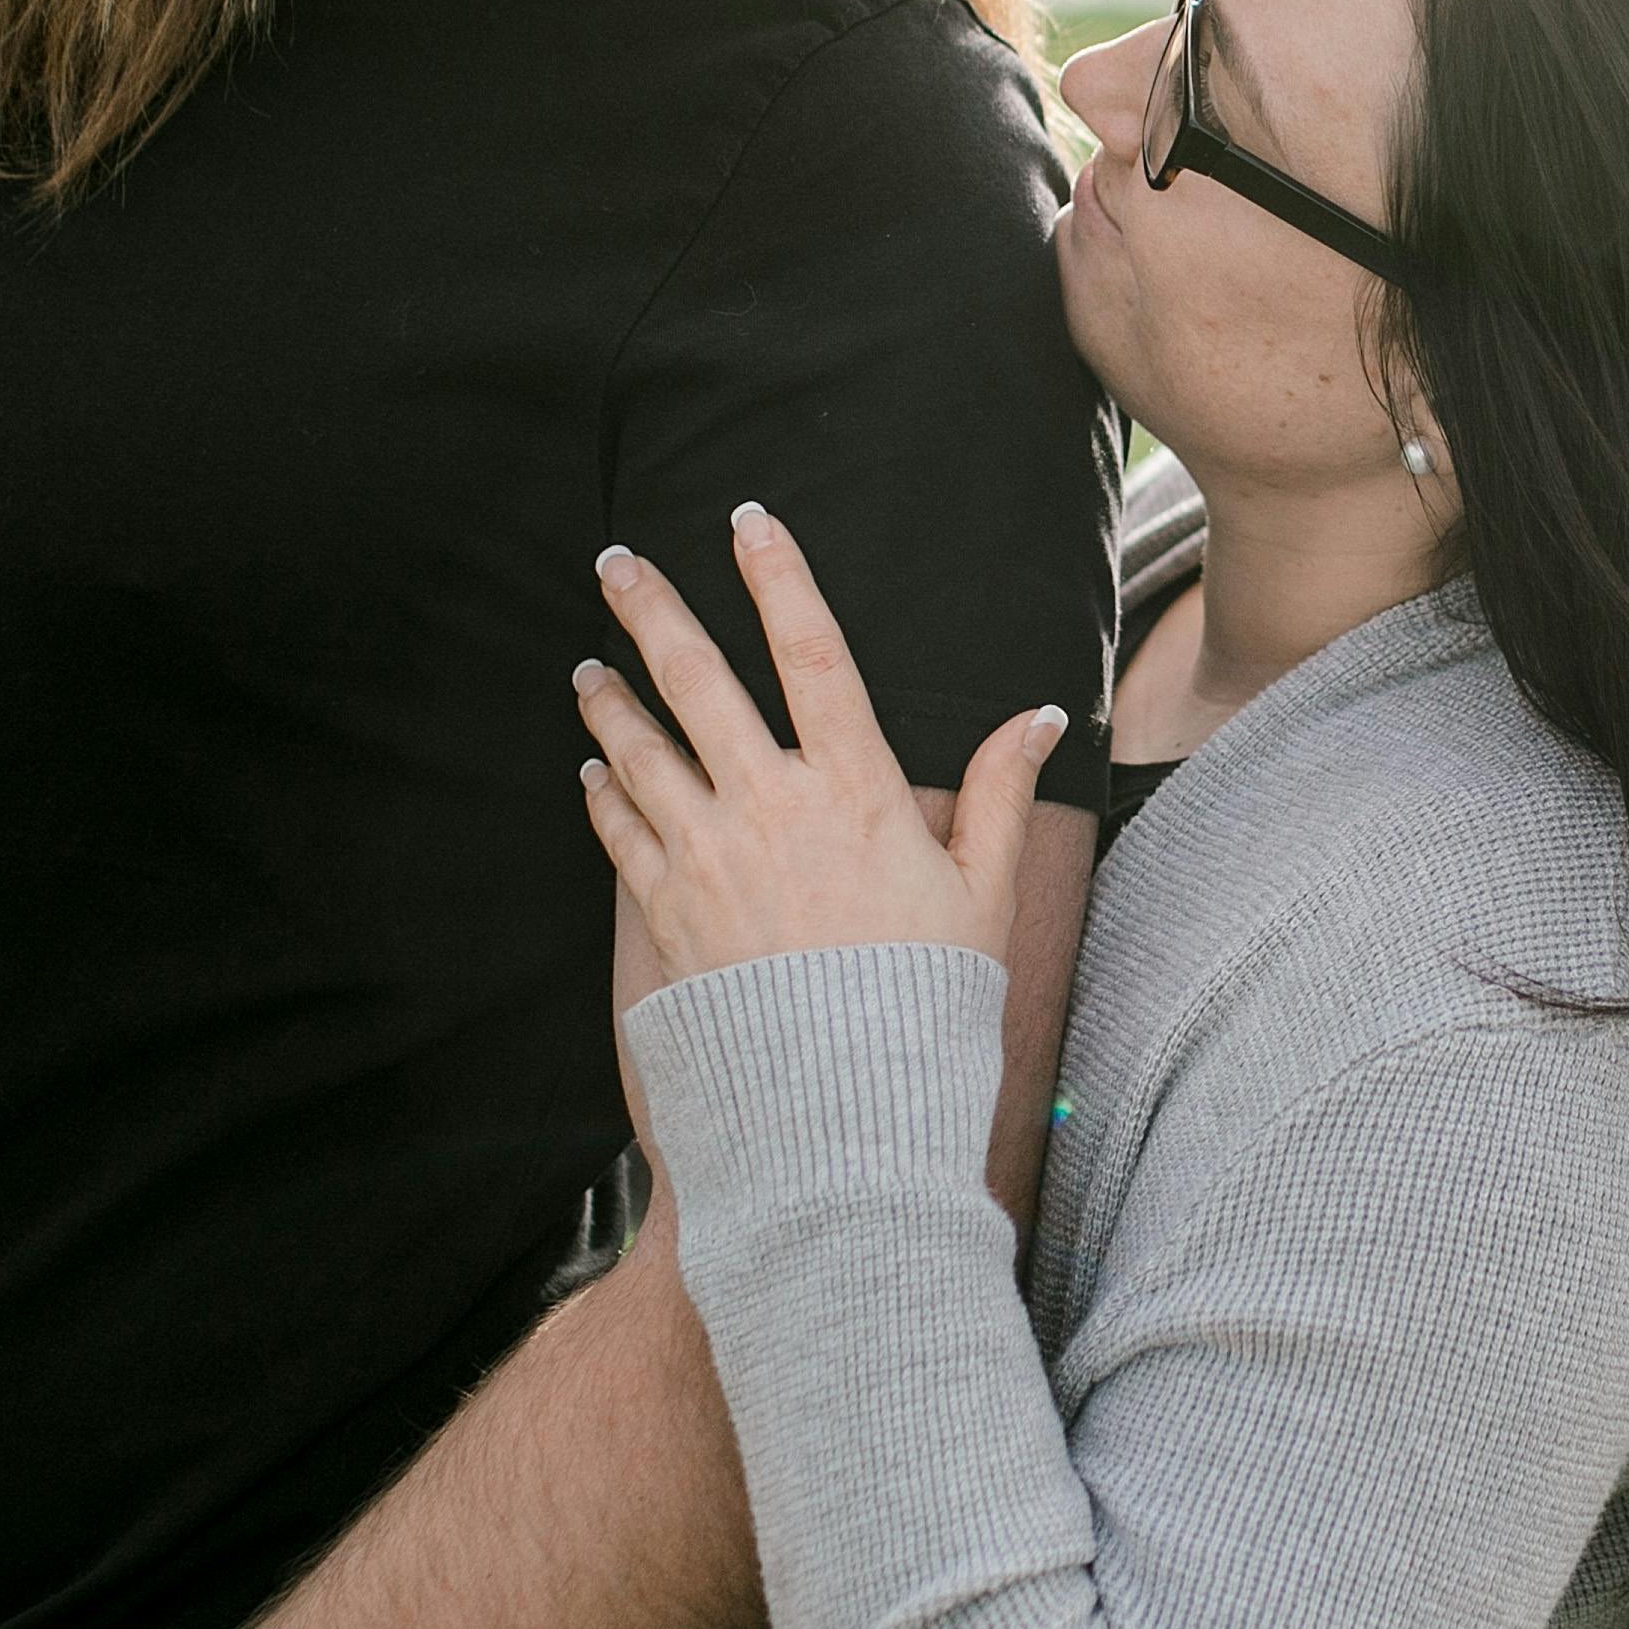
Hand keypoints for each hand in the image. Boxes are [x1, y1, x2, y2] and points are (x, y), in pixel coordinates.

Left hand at [575, 505, 1068, 1014]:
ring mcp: (707, 855)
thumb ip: (1004, 795)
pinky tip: (592, 770)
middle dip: (651, 609)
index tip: (749, 520)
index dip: (779, 575)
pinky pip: (619, 830)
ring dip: (609, 700)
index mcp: (855, 788)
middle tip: (617, 562)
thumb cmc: (924, 1002)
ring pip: (639, 748)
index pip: (813, 650)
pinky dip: (602, 792)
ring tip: (589, 668)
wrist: (840, 1108)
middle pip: (697, 679)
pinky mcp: (666, 910)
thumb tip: (1040, 716)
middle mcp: (770, 805)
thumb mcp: (983, 894)